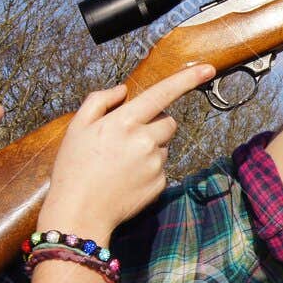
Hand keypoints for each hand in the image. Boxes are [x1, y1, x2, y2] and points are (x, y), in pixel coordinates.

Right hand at [40, 63, 216, 236]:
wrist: (79, 213)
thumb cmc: (74, 169)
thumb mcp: (77, 127)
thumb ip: (100, 101)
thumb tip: (122, 90)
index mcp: (125, 122)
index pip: (162, 93)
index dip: (187, 79)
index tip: (208, 68)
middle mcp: (145, 140)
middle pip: (168, 121)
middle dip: (154, 124)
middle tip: (127, 140)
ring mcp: (155, 163)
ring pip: (163, 145)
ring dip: (150, 148)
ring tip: (121, 163)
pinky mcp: (160, 183)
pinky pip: (161, 167)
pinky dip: (148, 170)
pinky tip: (127, 178)